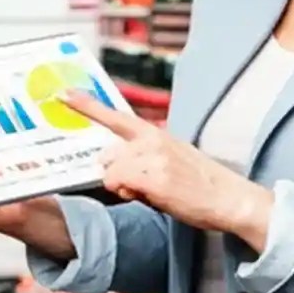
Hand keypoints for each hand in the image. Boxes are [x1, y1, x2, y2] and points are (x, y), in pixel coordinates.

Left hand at [62, 92, 272, 251]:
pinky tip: (156, 197)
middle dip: (116, 175)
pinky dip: (131, 196)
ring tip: (156, 191)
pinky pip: (119, 186)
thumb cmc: (200, 183)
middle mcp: (150, 140)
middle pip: (105, 157)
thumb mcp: (170, 156)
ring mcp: (150, 157)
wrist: (231, 198)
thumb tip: (111, 164)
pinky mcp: (151, 177)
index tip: (62, 94)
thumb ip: (141, 154)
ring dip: (125, 188)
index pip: (115, 116)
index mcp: (154, 133)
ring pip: (110, 174)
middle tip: (147, 184)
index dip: (85, 105)